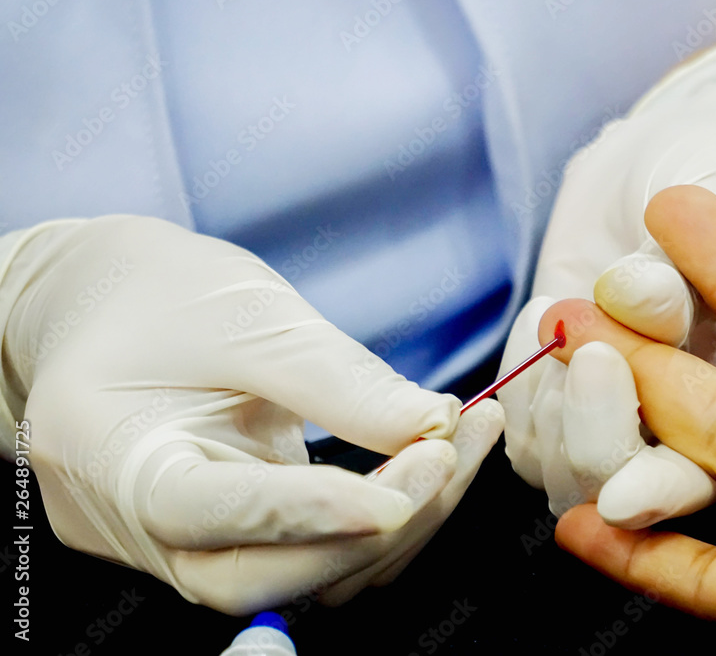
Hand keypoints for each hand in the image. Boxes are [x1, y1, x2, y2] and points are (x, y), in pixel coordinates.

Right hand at [0, 216, 502, 613]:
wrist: (105, 301)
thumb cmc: (158, 292)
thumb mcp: (247, 312)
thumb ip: (336, 381)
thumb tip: (434, 427)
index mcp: (107, 454)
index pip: (206, 513)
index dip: (313, 511)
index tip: (409, 482)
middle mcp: (130, 522)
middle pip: (260, 574)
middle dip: (374, 529)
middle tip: (454, 451)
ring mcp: (173, 541)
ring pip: (296, 573)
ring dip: (392, 525)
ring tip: (461, 442)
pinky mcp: (221, 534)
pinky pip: (303, 549)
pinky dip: (370, 514)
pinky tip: (423, 458)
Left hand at [500, 33, 715, 525]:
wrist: (678, 151)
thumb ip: (701, 250)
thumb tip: (632, 295)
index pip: (706, 475)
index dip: (660, 491)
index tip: (620, 500)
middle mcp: (691, 422)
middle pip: (620, 482)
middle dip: (590, 429)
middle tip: (575, 332)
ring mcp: (622, 405)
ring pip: (560, 462)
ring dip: (544, 400)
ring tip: (556, 317)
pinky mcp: (567, 378)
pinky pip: (524, 421)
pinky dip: (518, 380)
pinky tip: (538, 322)